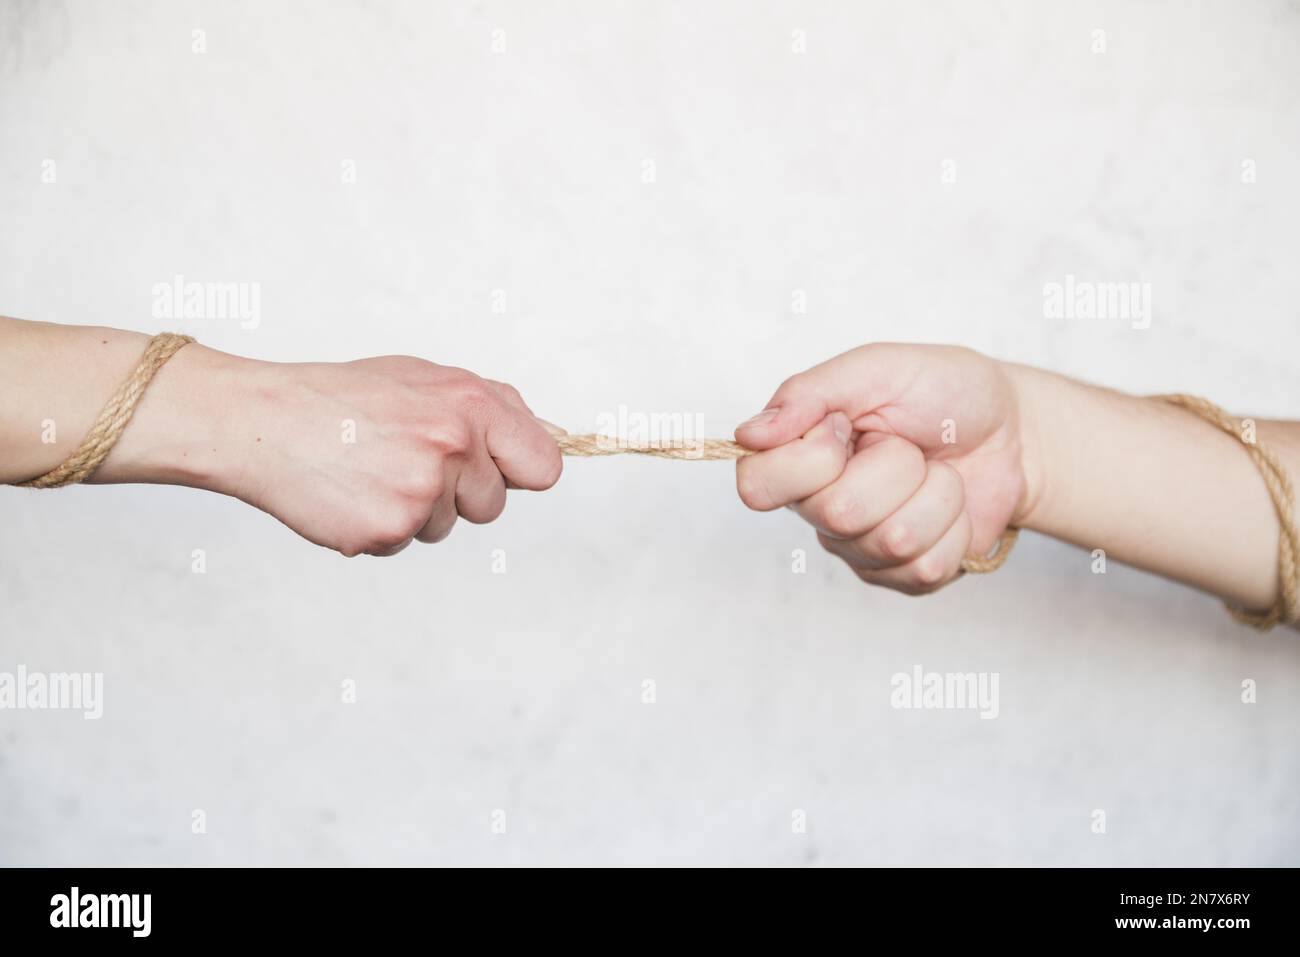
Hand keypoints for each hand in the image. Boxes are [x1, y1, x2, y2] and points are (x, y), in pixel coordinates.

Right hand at [99, 350, 562, 556]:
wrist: (265, 421)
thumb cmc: (343, 398)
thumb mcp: (424, 378)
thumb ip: (489, 407)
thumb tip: (544, 438)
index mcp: (470, 405)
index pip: (542, 465)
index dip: (520, 473)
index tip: (501, 473)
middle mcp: (453, 447)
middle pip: (493, 505)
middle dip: (459, 493)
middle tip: (405, 461)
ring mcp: (421, 492)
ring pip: (446, 526)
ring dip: (416, 510)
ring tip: (371, 471)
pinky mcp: (389, 529)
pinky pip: (406, 543)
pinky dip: (381, 528)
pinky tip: (352, 493)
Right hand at [734, 343, 1026, 593]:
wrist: (1011, 427)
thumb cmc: (941, 391)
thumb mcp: (876, 369)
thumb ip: (808, 394)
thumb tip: (749, 434)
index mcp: (798, 457)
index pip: (757, 486)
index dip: (811, 458)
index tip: (846, 426)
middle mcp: (818, 510)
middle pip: (837, 513)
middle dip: (895, 467)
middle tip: (906, 446)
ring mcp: (860, 549)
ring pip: (891, 540)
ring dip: (933, 493)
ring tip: (934, 472)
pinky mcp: (904, 577)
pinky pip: (926, 566)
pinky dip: (955, 525)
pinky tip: (950, 506)